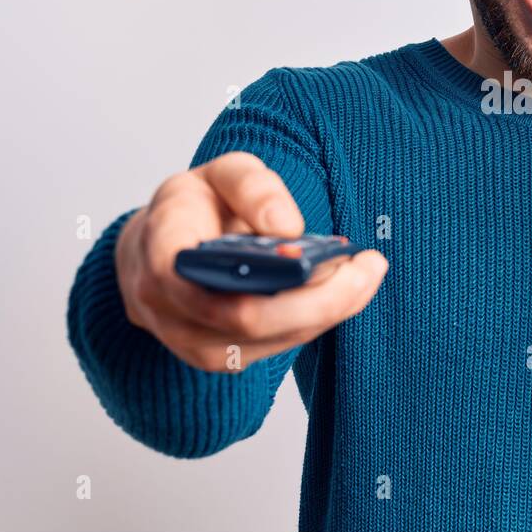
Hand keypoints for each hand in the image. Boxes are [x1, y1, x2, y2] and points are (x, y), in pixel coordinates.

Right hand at [114, 151, 387, 372]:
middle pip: (251, 320)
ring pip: (272, 339)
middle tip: (369, 266)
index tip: (322, 254)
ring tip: (366, 272)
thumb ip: (253, 186)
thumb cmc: (195, 207)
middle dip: (321, 297)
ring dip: (329, 309)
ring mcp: (192, 341)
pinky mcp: (221, 357)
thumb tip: (288, 228)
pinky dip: (318, 318)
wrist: (163, 247)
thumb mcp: (221, 173)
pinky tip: (345, 290)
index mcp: (161, 251)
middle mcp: (169, 307)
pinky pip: (279, 346)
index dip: (268, 277)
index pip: (203, 278)